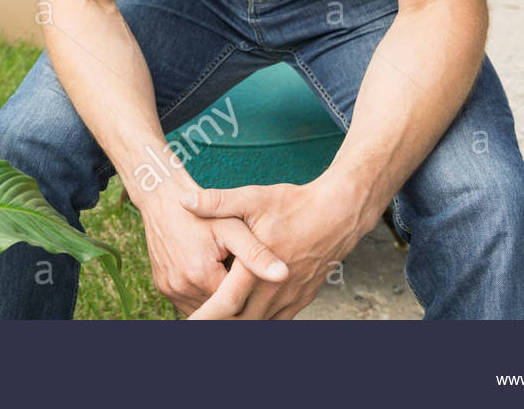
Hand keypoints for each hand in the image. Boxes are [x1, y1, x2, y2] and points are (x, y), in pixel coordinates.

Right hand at [139, 183, 288, 315]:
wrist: (163, 199)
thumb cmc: (202, 212)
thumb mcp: (232, 227)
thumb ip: (257, 254)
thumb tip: (284, 275)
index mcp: (201, 274)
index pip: (237, 302)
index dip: (253, 296)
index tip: (268, 288)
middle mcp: (182, 287)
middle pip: (221, 310)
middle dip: (238, 302)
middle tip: (257, 291)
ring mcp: (170, 289)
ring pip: (206, 311)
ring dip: (222, 304)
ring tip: (237, 285)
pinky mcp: (164, 288)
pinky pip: (190, 304)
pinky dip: (206, 299)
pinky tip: (218, 284)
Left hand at [181, 180, 367, 319]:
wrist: (339, 213)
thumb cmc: (295, 204)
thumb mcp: (253, 198)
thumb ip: (217, 202)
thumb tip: (184, 201)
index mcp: (256, 267)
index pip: (225, 303)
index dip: (205, 317)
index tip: (189, 324)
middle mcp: (274, 288)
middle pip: (240, 321)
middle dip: (217, 325)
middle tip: (196, 325)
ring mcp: (291, 296)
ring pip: (259, 323)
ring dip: (238, 325)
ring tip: (218, 323)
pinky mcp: (302, 297)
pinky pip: (278, 321)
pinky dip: (259, 322)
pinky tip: (246, 318)